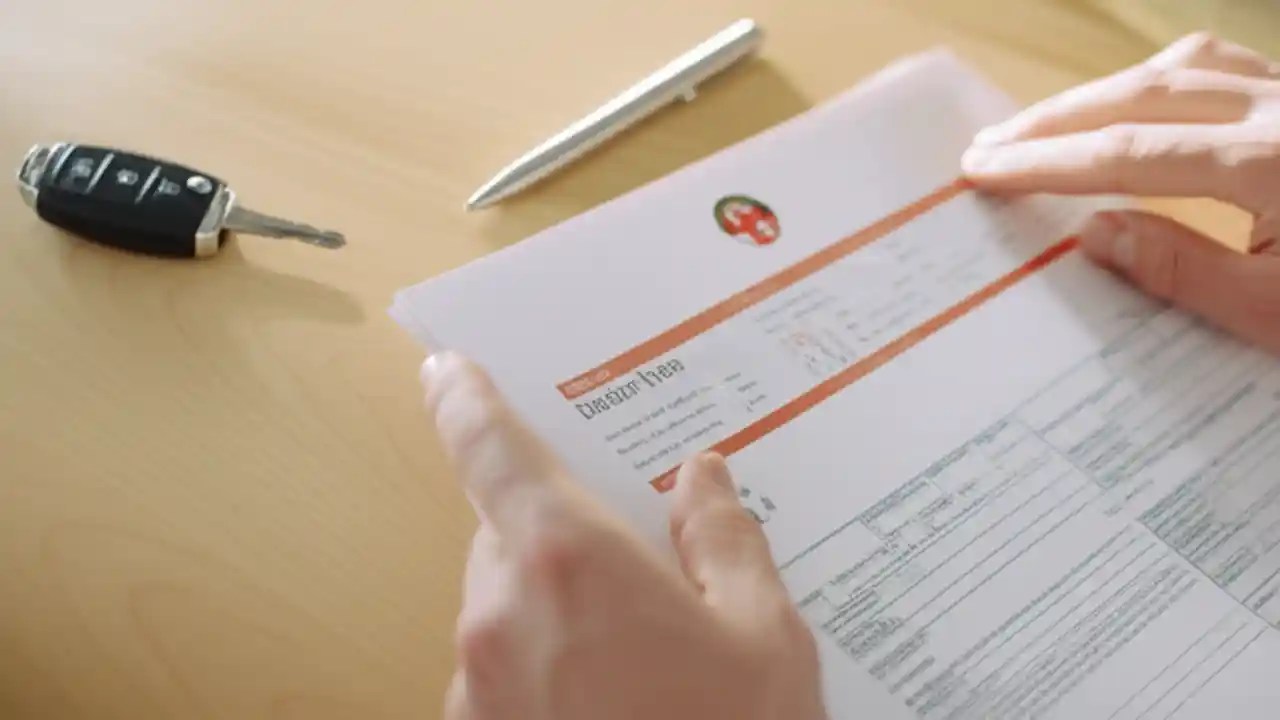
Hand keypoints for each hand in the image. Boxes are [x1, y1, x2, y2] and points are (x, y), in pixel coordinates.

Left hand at [422, 352, 826, 719]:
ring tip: (644, 657)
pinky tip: (614, 701)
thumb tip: (700, 475)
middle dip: (561, 532)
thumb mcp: (762, 637)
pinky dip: (543, 666)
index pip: (489, 447)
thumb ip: (723, 537)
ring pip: (505, 606)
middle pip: (506, 532)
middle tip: (636, 561)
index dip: (463, 398)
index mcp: (566, 561)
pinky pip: (501, 671)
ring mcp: (477, 686)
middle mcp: (499, 614)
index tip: (446, 366)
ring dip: (555, 607)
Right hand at [962, 32, 1279, 354]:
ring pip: (1187, 64)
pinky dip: (1164, 81)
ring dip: (1106, 92)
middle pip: (1146, 89)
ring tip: (1047, 126)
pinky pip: (1229, 65)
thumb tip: (1092, 231)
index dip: (1047, 162)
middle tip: (989, 146)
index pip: (1129, 153)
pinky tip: (1137, 106)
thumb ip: (1182, 271)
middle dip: (1058, 118)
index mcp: (1274, 165)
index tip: (982, 171)